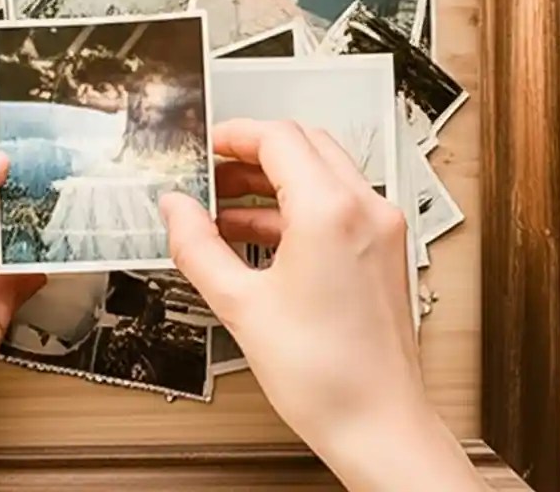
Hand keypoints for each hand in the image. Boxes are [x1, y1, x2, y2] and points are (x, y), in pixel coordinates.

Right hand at [161, 120, 482, 491]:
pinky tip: (258, 236)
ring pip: (324, 174)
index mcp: (331, 211)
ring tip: (224, 208)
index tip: (206, 147)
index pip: (279, 139)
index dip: (234, 136)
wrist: (377, 423)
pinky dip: (298, 209)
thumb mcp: (241, 305)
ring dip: (274, 182)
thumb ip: (198, 247)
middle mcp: (366, 210)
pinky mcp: (384, 251)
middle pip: (305, 145)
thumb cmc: (327, 377)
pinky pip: (338, 207)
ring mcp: (381, 229)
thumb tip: (176, 210)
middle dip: (254, 153)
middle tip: (211, 171)